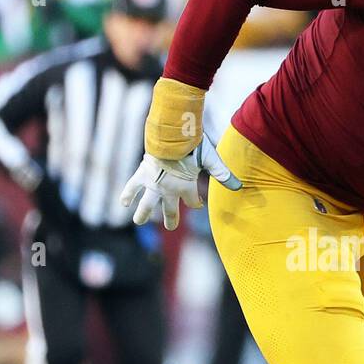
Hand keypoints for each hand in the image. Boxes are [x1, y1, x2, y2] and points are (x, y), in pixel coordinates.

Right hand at [120, 136, 240, 230]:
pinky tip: (124, 203)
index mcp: (186, 187)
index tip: (198, 204)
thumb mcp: (210, 159)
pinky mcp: (142, 175)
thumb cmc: (192, 146)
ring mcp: (155, 184)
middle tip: (171, 227)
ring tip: (139, 221)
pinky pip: (132, 187)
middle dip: (171, 219)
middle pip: (170, 210)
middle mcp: (169, 190)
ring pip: (148, 204)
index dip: (196, 203)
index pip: (193, 202)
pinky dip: (127, 194)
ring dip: (143, 214)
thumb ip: (222, 173)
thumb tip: (239, 186)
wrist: (171, 136)